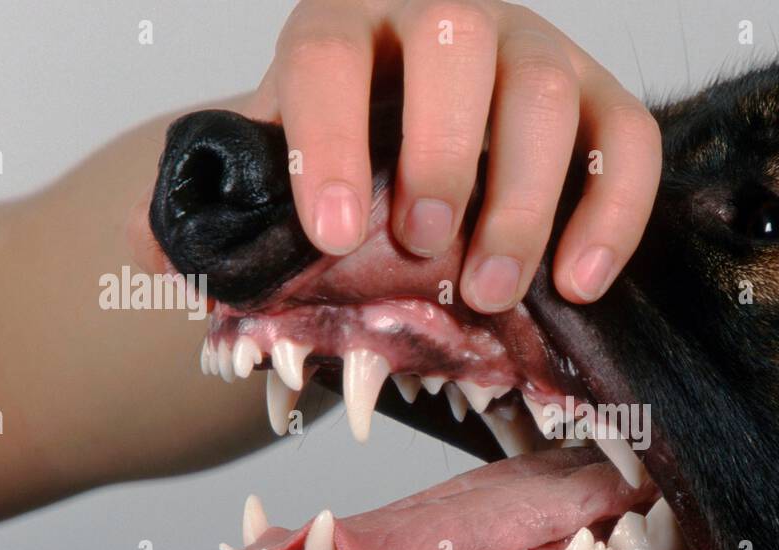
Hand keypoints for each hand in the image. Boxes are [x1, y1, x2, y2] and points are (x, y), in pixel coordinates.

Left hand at [134, 0, 660, 313]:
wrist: (427, 158)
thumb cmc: (353, 173)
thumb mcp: (282, 184)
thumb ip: (221, 211)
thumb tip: (150, 244)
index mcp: (345, 23)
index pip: (326, 50)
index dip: (325, 139)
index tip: (327, 235)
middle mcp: (448, 16)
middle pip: (456, 43)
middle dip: (442, 154)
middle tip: (424, 249)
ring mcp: (537, 53)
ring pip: (548, 97)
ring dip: (523, 203)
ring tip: (490, 292)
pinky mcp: (604, 102)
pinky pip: (628, 143)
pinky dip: (612, 216)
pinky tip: (576, 284)